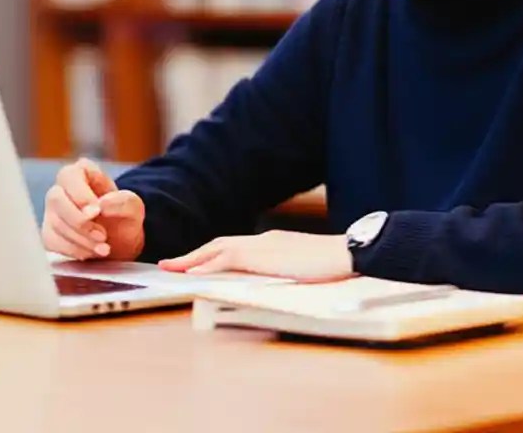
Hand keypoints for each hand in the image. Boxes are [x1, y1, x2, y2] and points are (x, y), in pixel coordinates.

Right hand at [41, 158, 144, 260]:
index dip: (81, 195)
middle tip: (102, 235)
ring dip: (82, 240)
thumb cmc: (123, 217)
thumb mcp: (134, 207)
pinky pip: (53, 242)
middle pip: (57, 200)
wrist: (120, 242)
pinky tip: (91, 252)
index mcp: (81, 172)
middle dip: (80, 221)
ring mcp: (52, 212)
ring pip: (56, 223)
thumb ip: (123, 201)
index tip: (97, 212)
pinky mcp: (49, 233)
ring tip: (104, 248)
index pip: (69, 176)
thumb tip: (102, 204)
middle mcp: (61, 189)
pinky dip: (74, 250)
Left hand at [158, 230, 353, 282]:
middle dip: (194, 255)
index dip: (210, 255)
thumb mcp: (303, 268)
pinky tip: (194, 273)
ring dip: (193, 258)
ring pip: (219, 249)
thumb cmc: (335, 263)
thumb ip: (285, 271)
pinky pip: (229, 258)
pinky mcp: (267, 255)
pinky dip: (209, 264)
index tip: (192, 263)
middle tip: (170, 265)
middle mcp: (264, 240)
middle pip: (219, 244)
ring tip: (173, 268)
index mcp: (272, 243)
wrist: (352, 251)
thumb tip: (274, 282)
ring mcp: (264, 245)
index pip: (233, 247)